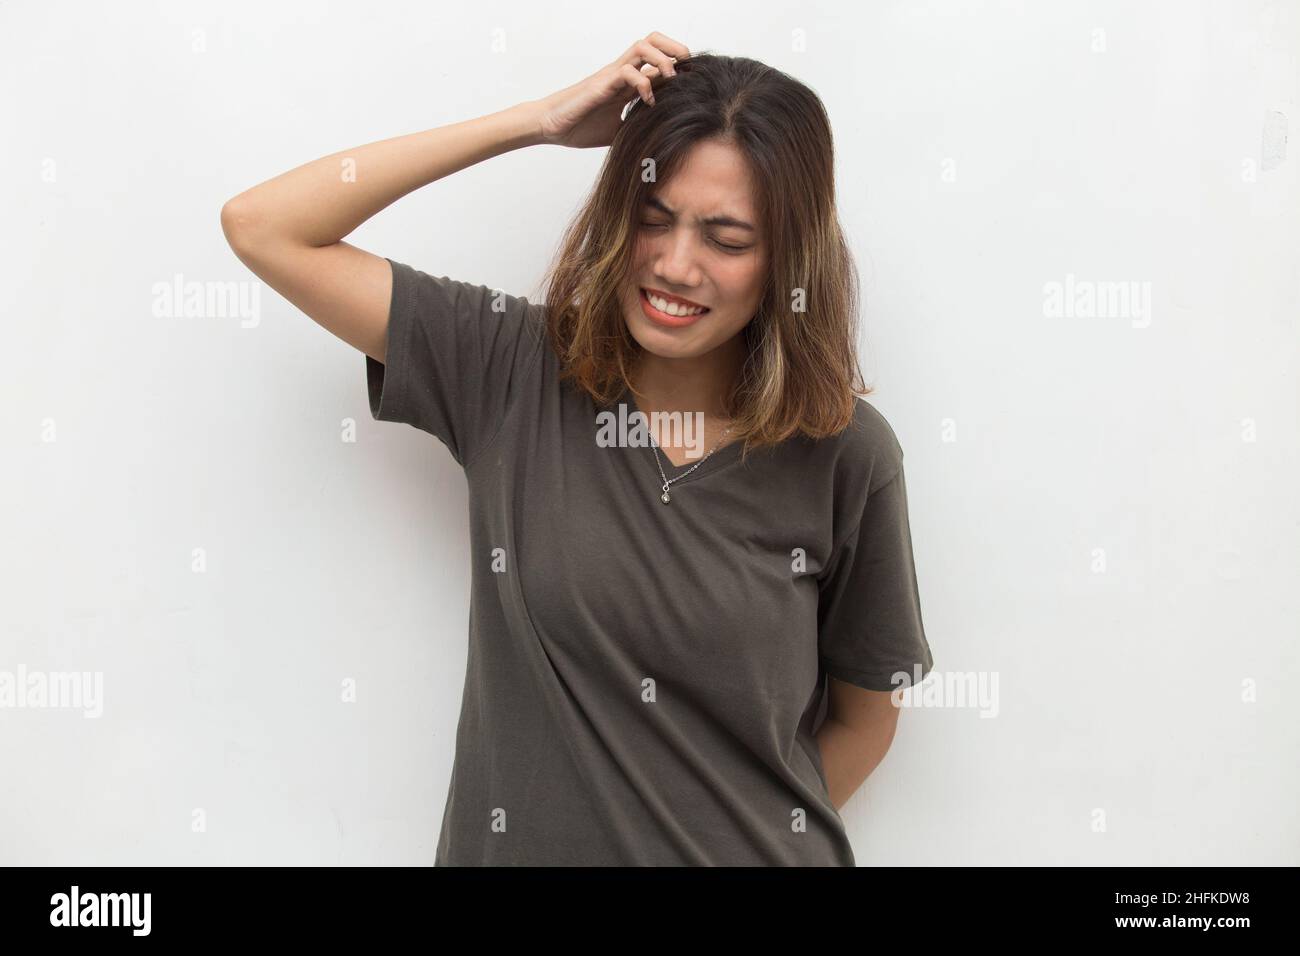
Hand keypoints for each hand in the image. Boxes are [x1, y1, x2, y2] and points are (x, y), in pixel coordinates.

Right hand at [529, 33, 689, 148]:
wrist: (551, 126)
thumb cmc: (579, 127)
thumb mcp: (617, 133)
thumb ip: (635, 130)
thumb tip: (657, 145)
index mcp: (626, 83)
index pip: (657, 63)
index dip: (678, 68)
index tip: (693, 83)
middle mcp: (621, 73)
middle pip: (653, 42)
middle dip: (675, 49)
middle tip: (688, 70)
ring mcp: (612, 75)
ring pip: (643, 47)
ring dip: (663, 60)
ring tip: (671, 80)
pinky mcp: (602, 84)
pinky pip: (628, 71)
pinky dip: (644, 83)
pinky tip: (648, 102)